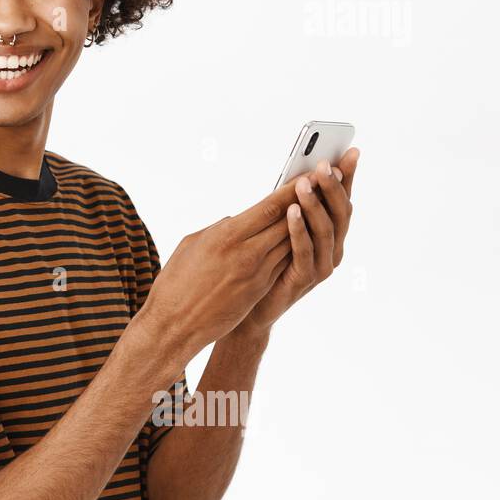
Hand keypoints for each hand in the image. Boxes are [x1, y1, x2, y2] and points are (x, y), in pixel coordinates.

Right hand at [135, 177, 307, 370]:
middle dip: (306, 202)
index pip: (269, 207)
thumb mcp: (193, 244)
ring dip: (305, 224)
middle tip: (323, 185)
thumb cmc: (176, 282)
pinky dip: (293, 247)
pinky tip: (302, 236)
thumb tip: (237, 220)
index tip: (308, 175)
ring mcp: (256, 273)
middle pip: (286, 222)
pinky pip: (283, 262)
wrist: (176, 324)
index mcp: (226, 235)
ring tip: (318, 207)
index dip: (291, 190)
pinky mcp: (259, 289)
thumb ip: (220, 229)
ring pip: (289, 242)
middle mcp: (246, 252)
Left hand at [235, 147, 359, 336]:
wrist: (252, 307)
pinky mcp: (304, 279)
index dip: (348, 176)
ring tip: (304, 183)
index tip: (351, 150)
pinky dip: (298, 229)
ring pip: (325, 230)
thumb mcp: (280, 229)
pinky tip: (290, 210)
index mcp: (330, 233)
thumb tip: (297, 173)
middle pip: (341, 212)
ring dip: (316, 204)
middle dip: (333, 186)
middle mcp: (333, 248)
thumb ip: (292, 206)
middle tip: (323, 163)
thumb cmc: (266, 264)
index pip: (343, 199)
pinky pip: (304, 250)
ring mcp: (322, 265)